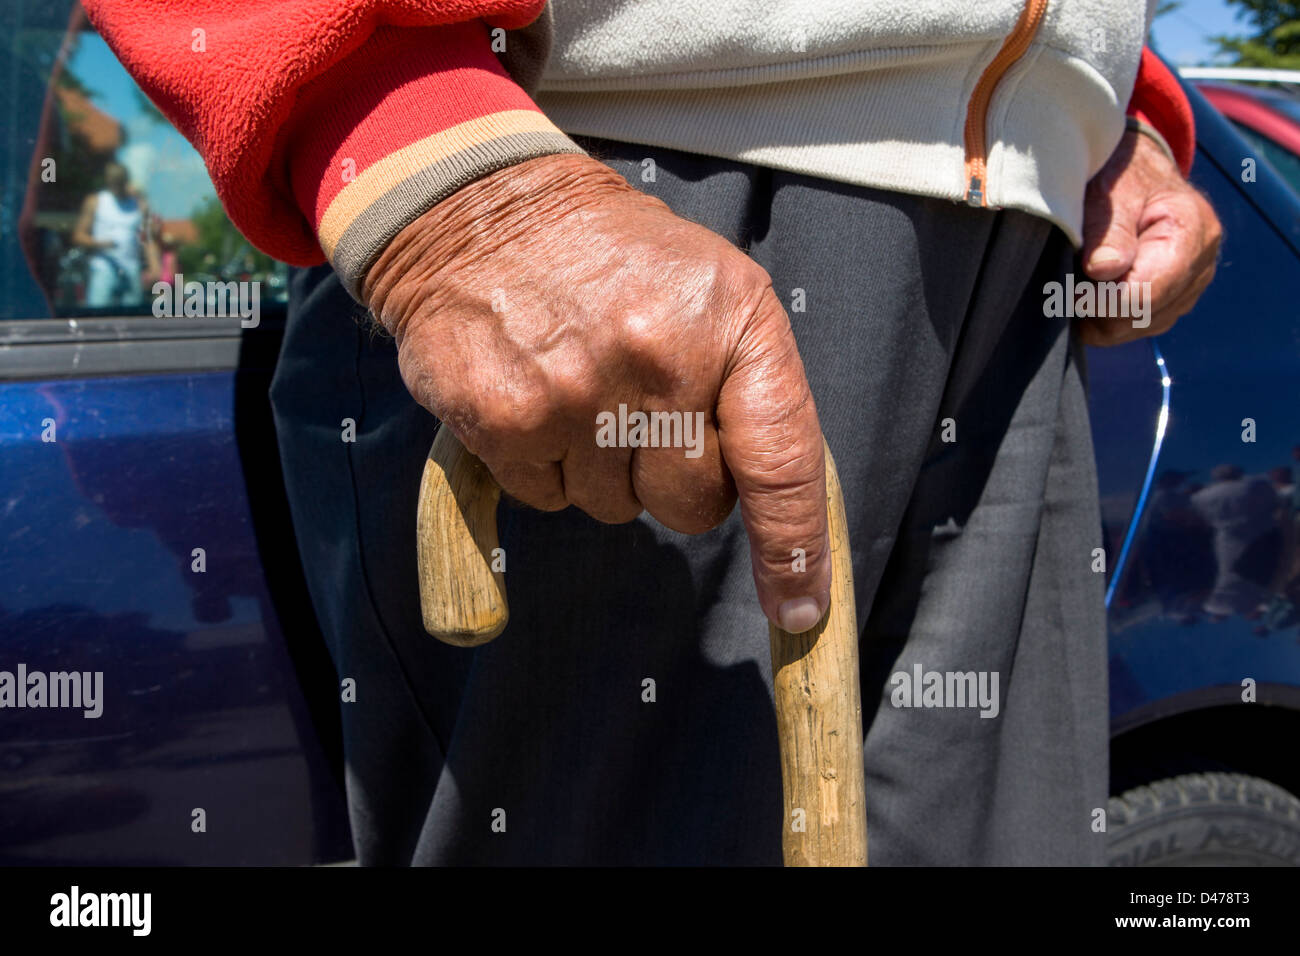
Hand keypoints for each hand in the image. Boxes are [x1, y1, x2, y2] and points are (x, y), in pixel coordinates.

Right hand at [364, 153, 829, 632]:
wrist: (484, 211)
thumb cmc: (615, 261)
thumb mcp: (713, 290)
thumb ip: (751, 390)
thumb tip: (777, 513)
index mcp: (731, 321)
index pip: (782, 461)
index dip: (792, 547)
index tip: (799, 609)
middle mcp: (660, 359)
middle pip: (694, 505)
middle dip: (675, 480)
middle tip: (644, 413)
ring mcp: (578, 394)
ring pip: (616, 508)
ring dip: (604, 469)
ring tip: (583, 388)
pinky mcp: (507, 422)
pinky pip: (549, 500)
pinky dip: (547, 467)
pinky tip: (539, 399)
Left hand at [1078, 128, 1221, 345]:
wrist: (1135, 171)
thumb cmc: (1121, 175)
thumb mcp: (1110, 190)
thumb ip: (1109, 230)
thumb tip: (1103, 271)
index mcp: (1193, 232)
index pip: (1146, 293)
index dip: (1100, 300)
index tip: (1067, 291)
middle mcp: (1200, 266)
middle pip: (1139, 317)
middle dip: (1096, 307)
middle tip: (1064, 282)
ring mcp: (1188, 287)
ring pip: (1132, 328)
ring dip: (1097, 314)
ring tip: (1078, 279)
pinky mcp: (1170, 301)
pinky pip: (1130, 327)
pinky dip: (1103, 316)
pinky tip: (1087, 290)